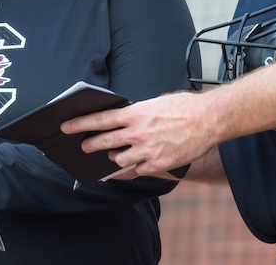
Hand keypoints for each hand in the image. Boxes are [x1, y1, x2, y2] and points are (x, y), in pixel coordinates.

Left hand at [62, 91, 215, 177]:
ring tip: (112, 156)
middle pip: (104, 142)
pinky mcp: (158, 164)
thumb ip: (137, 113)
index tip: (66, 126)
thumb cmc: (184, 107)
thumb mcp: (156, 103)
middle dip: (90, 145)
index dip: (80, 124)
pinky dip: (130, 170)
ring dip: (113, 158)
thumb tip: (122, 120)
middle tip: (83, 147)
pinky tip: (126, 169)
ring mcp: (147, 150)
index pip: (100, 120)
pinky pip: (136, 171)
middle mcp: (138, 133)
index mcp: (135, 114)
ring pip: (118, 159)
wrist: (209, 120)